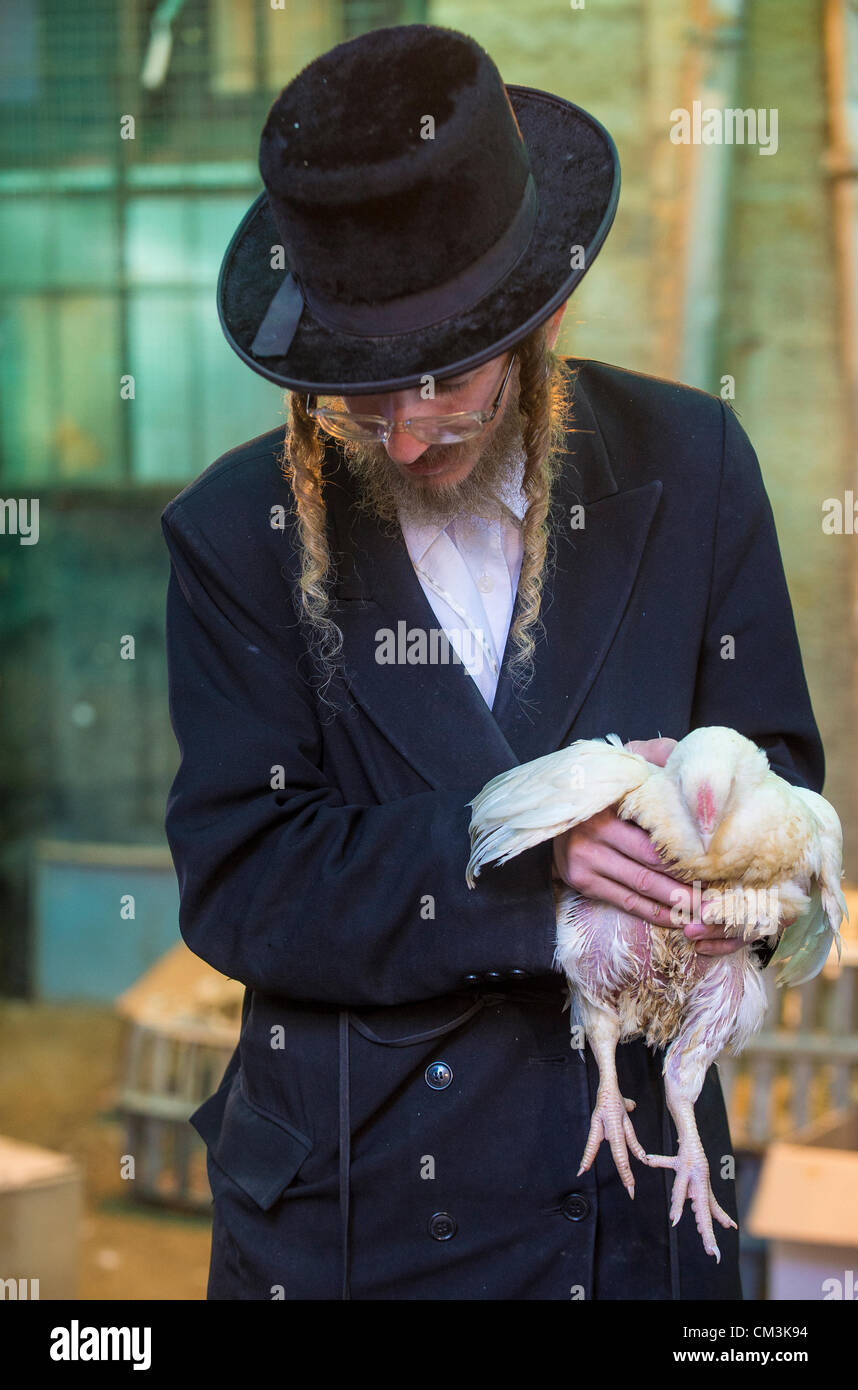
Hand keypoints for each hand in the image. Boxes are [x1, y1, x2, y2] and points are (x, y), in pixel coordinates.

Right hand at [551, 736, 744, 956]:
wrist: (555, 804)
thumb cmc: (607, 785)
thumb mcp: (628, 763)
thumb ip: (659, 754)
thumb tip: (688, 755)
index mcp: (607, 805)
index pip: (654, 837)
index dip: (688, 853)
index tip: (718, 864)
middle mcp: (591, 834)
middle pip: (651, 867)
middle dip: (688, 886)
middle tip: (719, 899)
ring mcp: (584, 860)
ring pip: (640, 888)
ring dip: (675, 905)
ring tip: (706, 914)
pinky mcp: (580, 880)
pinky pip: (625, 902)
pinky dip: (654, 913)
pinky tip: (678, 920)